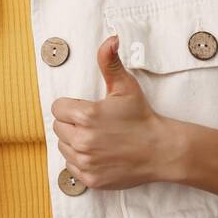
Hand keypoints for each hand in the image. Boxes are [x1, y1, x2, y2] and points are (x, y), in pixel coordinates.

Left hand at [50, 34, 172, 190]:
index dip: (70, 107)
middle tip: (92, 124)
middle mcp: (83, 140)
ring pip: (63, 147)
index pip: (57, 108)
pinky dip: (80, 161)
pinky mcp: (90, 178)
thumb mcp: (125, 86)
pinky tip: (97, 154)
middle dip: (71, 124)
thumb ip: (110, 62)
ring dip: (74, 142)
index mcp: (86, 115)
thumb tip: (110, 39)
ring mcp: (86, 161)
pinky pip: (71, 167)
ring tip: (96, 138)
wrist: (160, 150)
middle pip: (58, 128)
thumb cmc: (141, 117)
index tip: (86, 110)